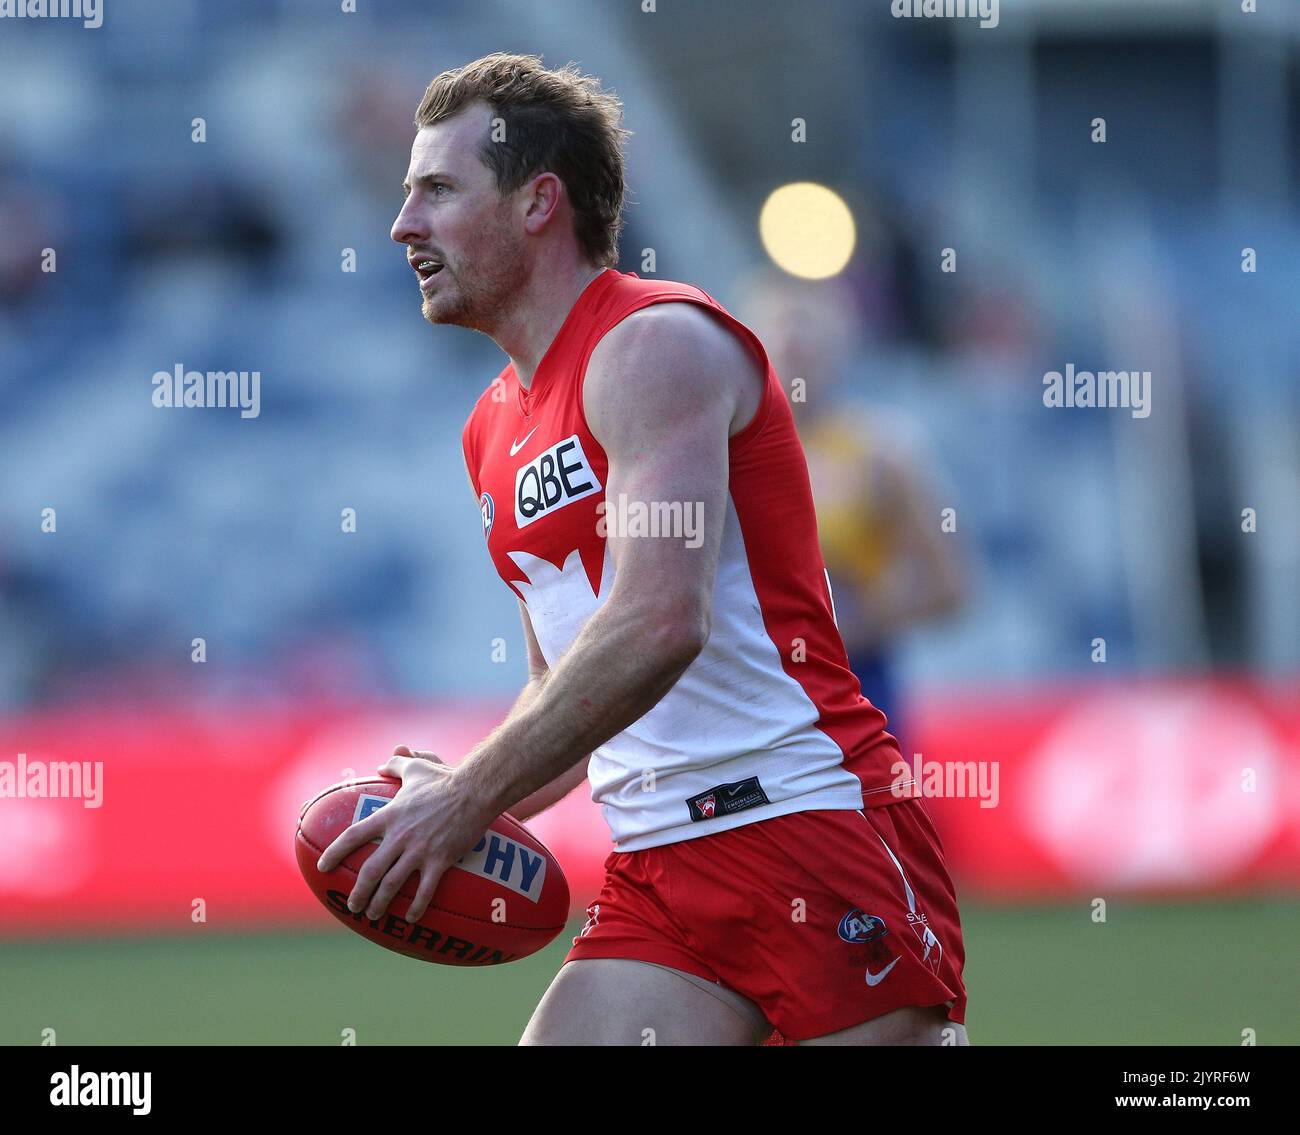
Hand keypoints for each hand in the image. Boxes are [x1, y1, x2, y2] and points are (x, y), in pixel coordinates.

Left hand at [316, 744, 492, 924]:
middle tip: (353, 905)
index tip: (322, 867)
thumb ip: (397, 764)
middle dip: (358, 892)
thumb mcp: (417, 768)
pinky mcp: (440, 860)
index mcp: (390, 816)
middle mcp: (400, 836)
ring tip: (373, 915)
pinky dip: (416, 907)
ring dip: (379, 903)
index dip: (335, 852)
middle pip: (370, 870)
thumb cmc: (445, 780)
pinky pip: (425, 890)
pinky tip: (411, 918)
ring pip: (392, 884)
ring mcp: (419, 850)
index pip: (353, 836)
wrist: (474, 791)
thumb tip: (382, 764)